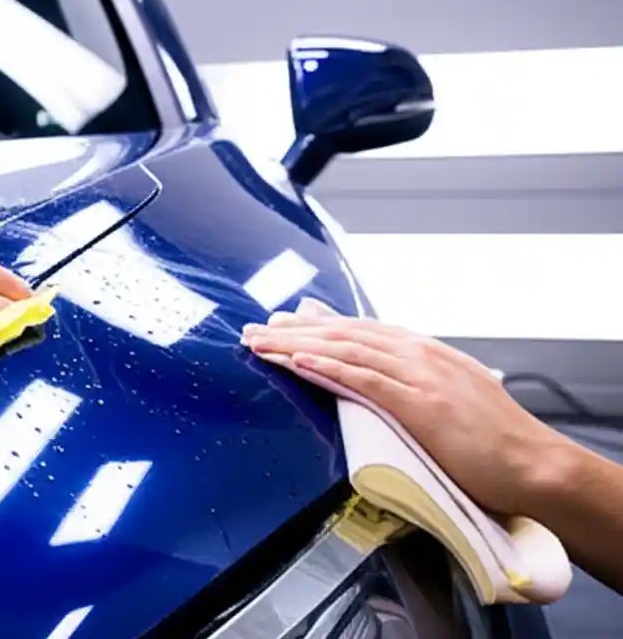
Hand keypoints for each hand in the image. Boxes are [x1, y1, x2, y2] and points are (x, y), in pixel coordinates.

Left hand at [240, 313, 575, 516]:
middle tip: (252, 330)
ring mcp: (418, 374)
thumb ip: (412, 382)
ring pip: (344, 350)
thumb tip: (376, 375)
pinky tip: (296, 361)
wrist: (533, 464)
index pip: (358, 329)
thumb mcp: (448, 397)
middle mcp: (418, 353)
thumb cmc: (492, 441)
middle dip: (293, 331)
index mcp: (424, 351)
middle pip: (343, 333)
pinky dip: (326, 366)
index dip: (314, 324)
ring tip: (259, 344)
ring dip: (296, 345)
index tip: (279, 322)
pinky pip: (362, 379)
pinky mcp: (418, 402)